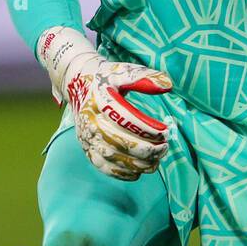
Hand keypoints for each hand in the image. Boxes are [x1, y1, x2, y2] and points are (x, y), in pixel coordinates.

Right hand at [37, 26, 172, 180]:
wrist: (78, 83)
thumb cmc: (106, 78)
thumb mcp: (122, 72)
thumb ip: (144, 77)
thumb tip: (168, 85)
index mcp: (100, 101)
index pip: (126, 120)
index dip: (148, 129)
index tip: (166, 131)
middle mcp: (90, 121)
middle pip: (120, 142)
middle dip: (147, 149)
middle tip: (164, 148)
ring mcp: (87, 137)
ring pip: (113, 158)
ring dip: (138, 163)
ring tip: (156, 161)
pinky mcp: (86, 148)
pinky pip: (103, 167)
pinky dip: (122, 173)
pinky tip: (139, 171)